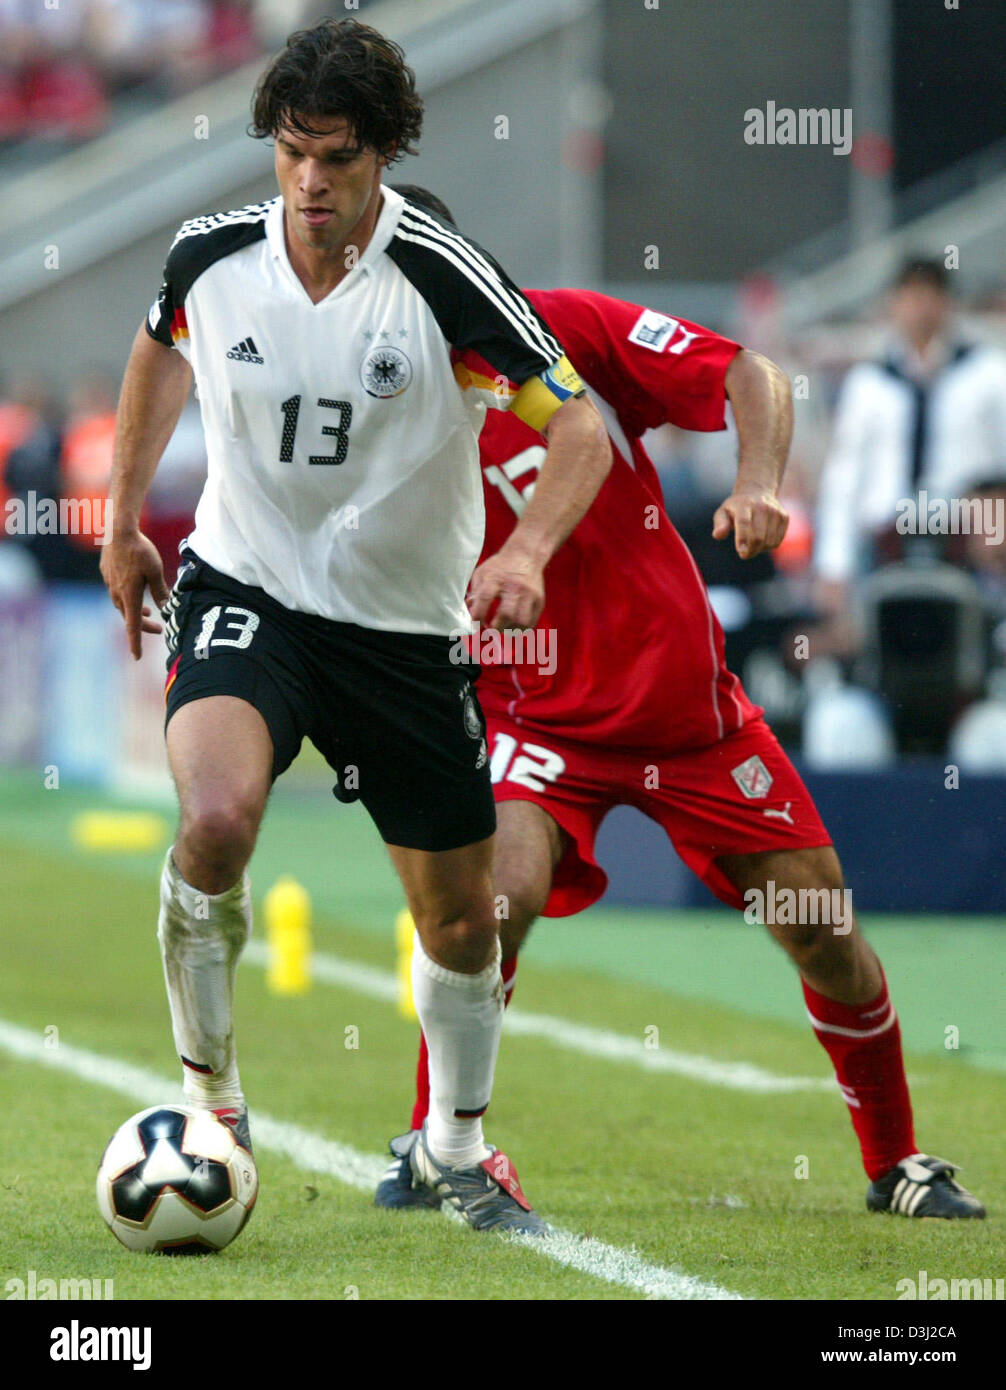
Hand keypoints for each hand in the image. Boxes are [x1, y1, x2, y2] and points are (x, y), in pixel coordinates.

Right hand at [99, 528, 169, 659]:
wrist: (118, 531)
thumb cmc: (140, 550)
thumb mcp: (156, 571)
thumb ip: (160, 590)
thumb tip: (165, 607)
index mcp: (129, 595)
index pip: (133, 625)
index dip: (136, 642)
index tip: (137, 656)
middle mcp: (117, 593)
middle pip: (129, 617)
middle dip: (144, 626)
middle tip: (159, 629)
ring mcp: (110, 583)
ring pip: (123, 605)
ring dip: (135, 612)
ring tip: (148, 612)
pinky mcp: (107, 574)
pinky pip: (118, 592)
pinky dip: (129, 599)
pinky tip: (136, 591)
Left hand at [467, 544, 544, 629]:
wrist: (526, 555)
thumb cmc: (501, 566)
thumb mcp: (483, 573)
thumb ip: (475, 592)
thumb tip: (470, 610)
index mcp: (496, 578)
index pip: (485, 598)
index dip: (478, 615)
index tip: (475, 623)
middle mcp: (514, 587)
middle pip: (507, 614)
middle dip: (496, 627)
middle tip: (491, 629)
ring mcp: (529, 594)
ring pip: (522, 621)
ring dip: (511, 630)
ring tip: (505, 628)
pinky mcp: (539, 600)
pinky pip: (531, 621)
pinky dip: (522, 628)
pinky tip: (514, 625)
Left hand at [712, 487, 788, 558]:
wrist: (757, 492)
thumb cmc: (736, 508)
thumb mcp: (723, 513)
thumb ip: (720, 524)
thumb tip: (718, 535)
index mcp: (744, 505)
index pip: (744, 523)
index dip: (742, 538)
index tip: (741, 551)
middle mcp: (762, 506)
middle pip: (758, 536)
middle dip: (750, 550)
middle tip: (744, 553)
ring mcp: (775, 511)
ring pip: (769, 541)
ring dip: (759, 549)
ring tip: (752, 543)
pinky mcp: (784, 517)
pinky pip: (777, 541)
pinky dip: (768, 546)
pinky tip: (762, 539)